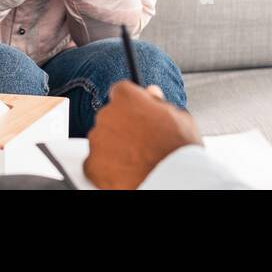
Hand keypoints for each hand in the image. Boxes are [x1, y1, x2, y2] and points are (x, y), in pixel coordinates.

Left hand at [84, 80, 200, 189]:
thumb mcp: (177, 116)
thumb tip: (151, 92)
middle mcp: (107, 114)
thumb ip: (159, 102)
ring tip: (136, 158)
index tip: (137, 114)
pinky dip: (106, 168)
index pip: (120, 92)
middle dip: (121, 126)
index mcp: (126, 96)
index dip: (130, 104)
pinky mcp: (92, 164)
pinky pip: (95, 163)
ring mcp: (97, 139)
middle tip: (140, 140)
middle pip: (110, 116)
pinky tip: (125, 171)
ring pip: (102, 140)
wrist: (172, 178)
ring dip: (114, 147)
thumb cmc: (179, 147)